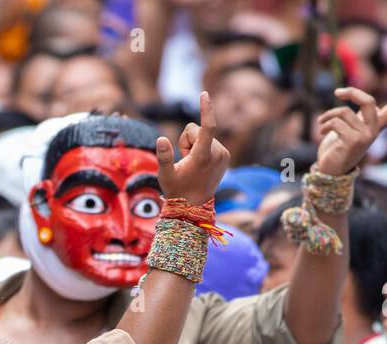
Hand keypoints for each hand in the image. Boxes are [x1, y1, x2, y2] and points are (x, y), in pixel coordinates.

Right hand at [157, 91, 230, 205]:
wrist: (194, 206)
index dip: (206, 109)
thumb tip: (161, 139)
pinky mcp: (225, 155)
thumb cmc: (177, 191)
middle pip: (196, 130)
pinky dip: (202, 149)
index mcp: (204, 155)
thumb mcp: (165, 176)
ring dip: (194, 147)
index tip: (204, 94)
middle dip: (187, 142)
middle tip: (184, 162)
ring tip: (192, 165)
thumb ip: (163, 157)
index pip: (208, 126)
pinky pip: (210, 141)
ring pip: (203, 136)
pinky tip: (200, 164)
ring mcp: (224, 154)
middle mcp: (218, 153)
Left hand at [314, 81, 386, 175]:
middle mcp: (373, 131)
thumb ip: (360, 117)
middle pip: (368, 101)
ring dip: (328, 115)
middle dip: (351, 93)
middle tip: (337, 92)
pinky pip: (336, 123)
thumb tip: (368, 103)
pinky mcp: (353, 142)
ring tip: (321, 122)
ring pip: (344, 112)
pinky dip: (325, 125)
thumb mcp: (351, 129)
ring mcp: (364, 137)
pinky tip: (320, 132)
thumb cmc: (338, 147)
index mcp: (375, 126)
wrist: (330, 171)